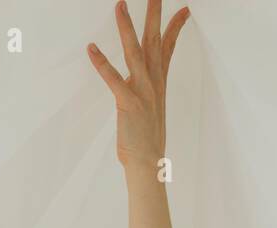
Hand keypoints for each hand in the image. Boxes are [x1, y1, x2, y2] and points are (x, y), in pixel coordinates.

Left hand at [87, 0, 188, 172]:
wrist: (147, 162)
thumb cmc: (146, 138)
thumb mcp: (150, 107)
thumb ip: (146, 89)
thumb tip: (138, 80)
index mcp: (159, 82)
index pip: (169, 48)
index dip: (176, 27)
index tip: (185, 9)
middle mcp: (153, 82)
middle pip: (154, 40)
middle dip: (154, 14)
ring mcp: (142, 91)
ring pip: (135, 51)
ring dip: (127, 27)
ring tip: (120, 5)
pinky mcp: (128, 103)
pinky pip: (113, 79)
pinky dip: (102, 63)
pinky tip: (91, 48)